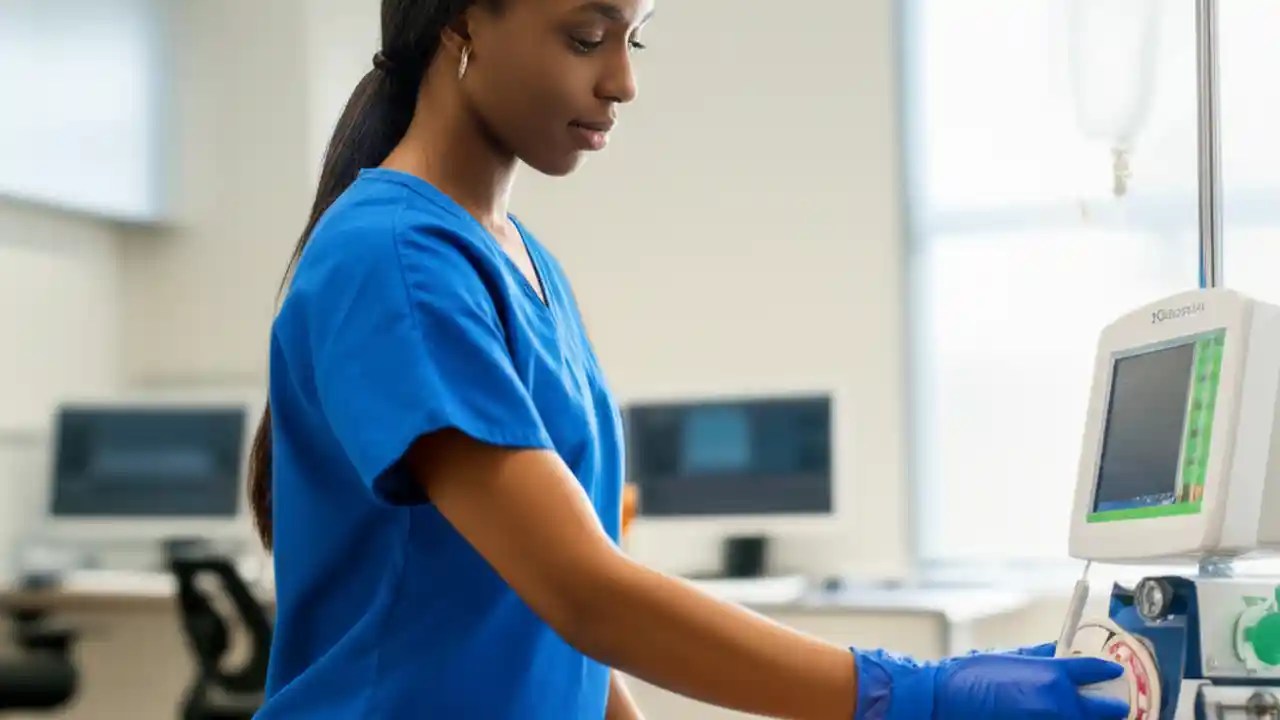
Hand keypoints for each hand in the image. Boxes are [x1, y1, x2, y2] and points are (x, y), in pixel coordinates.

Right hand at [853, 647, 1129, 719]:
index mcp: (1053, 675)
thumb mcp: (1008, 658)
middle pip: (1108, 709)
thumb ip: (1040, 655)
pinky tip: (1050, 714)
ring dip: (1085, 716)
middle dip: (1111, 705)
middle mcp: (1060, 702)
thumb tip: (1060, 649)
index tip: (1115, 672)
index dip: (1109, 671)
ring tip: (1079, 711)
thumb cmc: (971, 678)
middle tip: (1113, 704)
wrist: (945, 703)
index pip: (1096, 670)